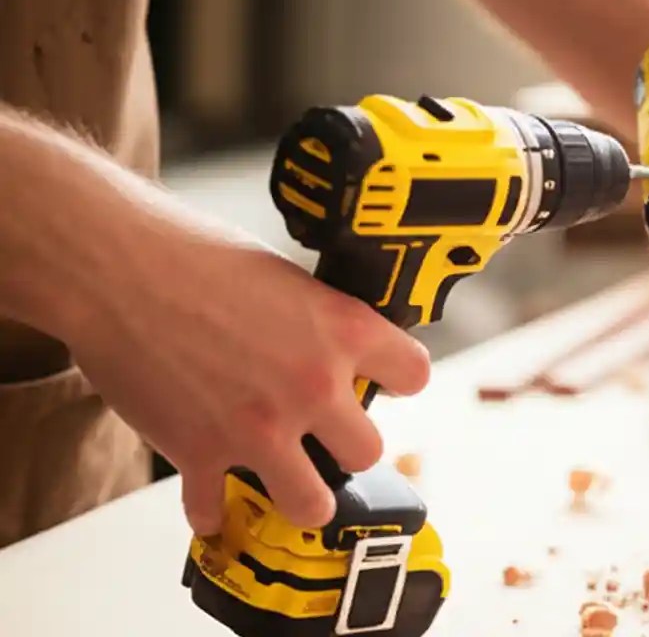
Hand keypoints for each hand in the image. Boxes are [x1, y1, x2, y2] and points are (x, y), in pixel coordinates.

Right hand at [64, 224, 430, 535]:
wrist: (116, 268)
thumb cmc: (193, 256)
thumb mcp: (286, 279)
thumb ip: (317, 324)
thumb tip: (331, 350)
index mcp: (343, 331)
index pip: (414, 374)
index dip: (397, 379)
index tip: (382, 383)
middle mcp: (312, 385)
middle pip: (368, 450)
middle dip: (346, 445)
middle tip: (324, 436)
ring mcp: (260, 427)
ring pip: (313, 505)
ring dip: (299, 496)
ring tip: (288, 483)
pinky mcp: (202, 453)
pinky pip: (216, 509)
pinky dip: (211, 509)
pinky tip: (210, 498)